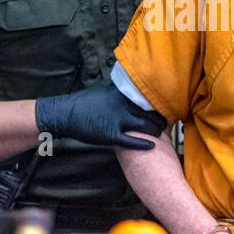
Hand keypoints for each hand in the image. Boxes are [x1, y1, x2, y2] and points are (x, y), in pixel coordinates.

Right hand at [34, 84, 166, 149]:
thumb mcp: (103, 90)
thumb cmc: (84, 102)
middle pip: (149, 113)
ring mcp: (116, 121)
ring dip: (155, 131)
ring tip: (161, 134)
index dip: (158, 104)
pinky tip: (152, 146)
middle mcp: (121, 106)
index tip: (166, 106)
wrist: (66, 114)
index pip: (146, 98)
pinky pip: (132, 141)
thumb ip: (119, 90)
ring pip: (144, 127)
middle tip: (167, 124)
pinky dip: (144, 144)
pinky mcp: (110, 135)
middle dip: (160, 119)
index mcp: (120, 94)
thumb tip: (130, 87)